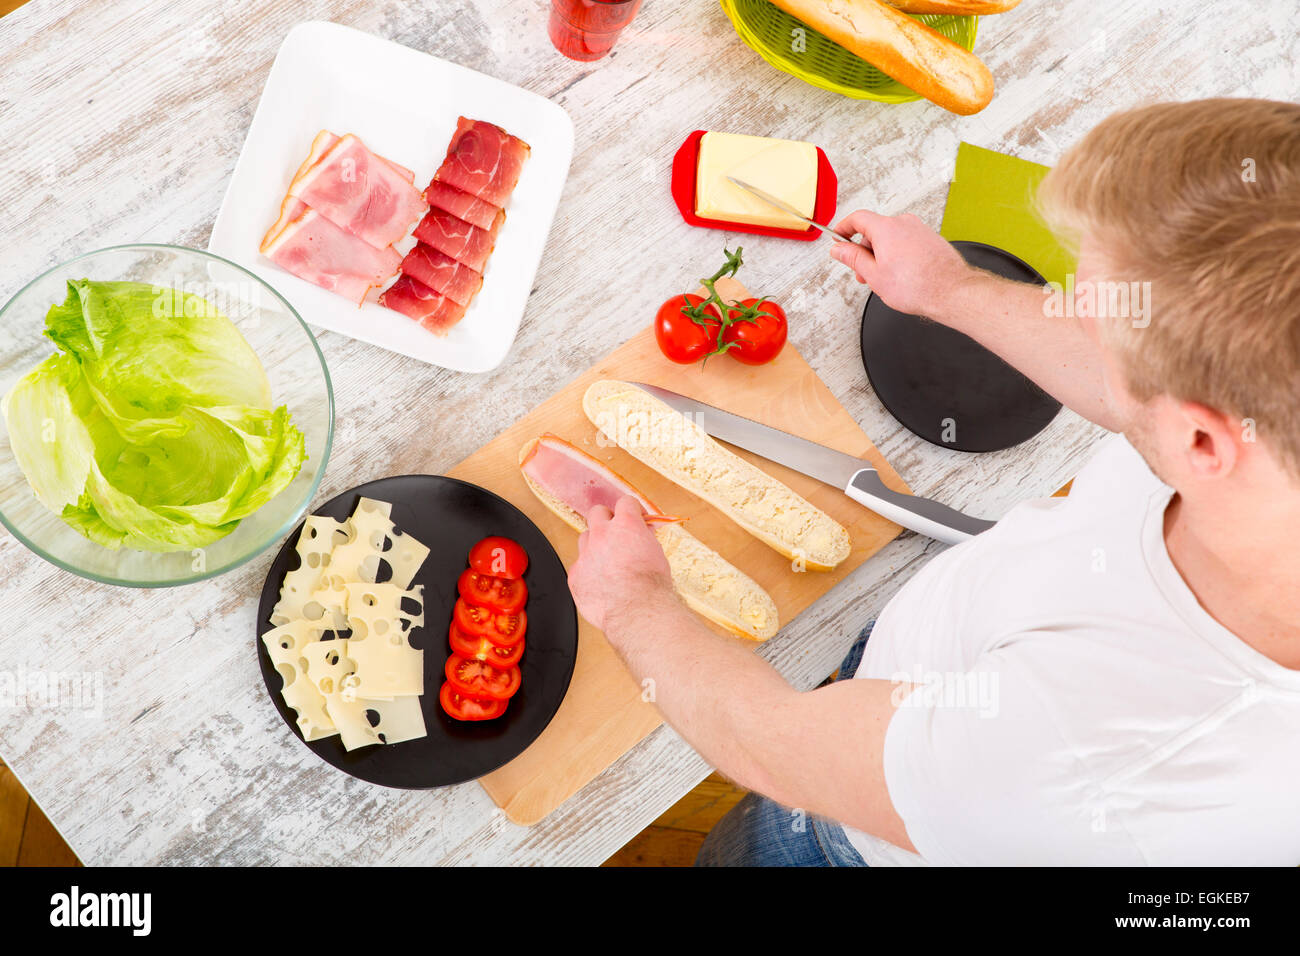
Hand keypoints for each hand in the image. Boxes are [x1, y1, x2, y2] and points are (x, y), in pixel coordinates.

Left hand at [567, 496, 673, 632]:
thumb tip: (642, 536)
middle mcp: (602, 534)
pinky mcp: (575, 575)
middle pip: (597, 513)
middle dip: (606, 520)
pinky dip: (588, 571)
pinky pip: (578, 566)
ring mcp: (586, 554)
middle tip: (615, 533)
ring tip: (607, 561)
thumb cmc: (651, 587)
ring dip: (594, 545)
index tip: (634, 517)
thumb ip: (644, 539)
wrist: (637, 611)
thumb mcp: (657, 553)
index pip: (625, 502)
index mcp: (626, 525)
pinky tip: (600, 583)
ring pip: (585, 538)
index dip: (631, 510)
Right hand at [830, 210, 974, 318]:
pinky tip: (901, 275)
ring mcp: (920, 230)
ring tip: (885, 279)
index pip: (857, 218)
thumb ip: (852, 258)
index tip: (838, 238)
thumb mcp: (873, 275)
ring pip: (891, 238)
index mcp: (887, 228)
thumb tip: (839, 249)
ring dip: (882, 255)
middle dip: (865, 251)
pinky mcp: (930, 239)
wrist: (950, 292)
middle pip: (875, 230)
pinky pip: (906, 242)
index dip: (843, 228)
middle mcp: (904, 223)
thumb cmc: (917, 286)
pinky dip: (898, 255)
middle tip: (863, 272)